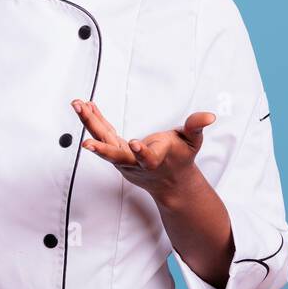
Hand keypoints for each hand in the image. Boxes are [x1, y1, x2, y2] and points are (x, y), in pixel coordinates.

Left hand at [72, 99, 213, 206]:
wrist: (169, 183)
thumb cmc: (181, 158)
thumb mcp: (192, 142)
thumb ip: (196, 127)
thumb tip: (209, 116)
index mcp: (156, 159)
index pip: (147, 158)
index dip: (141, 152)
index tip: (134, 144)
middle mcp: (135, 162)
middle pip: (115, 153)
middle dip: (101, 147)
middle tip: (86, 142)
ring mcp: (122, 159)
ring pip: (103, 141)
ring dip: (89, 123)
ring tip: (78, 105)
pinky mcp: (115, 151)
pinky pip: (102, 134)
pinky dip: (94, 119)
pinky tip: (85, 105)